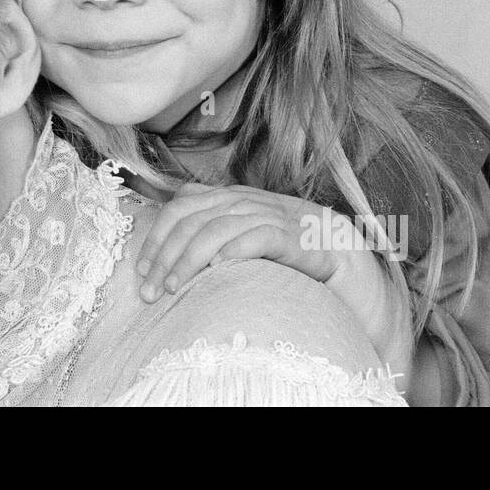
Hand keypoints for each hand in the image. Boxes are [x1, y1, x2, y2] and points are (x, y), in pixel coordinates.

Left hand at [136, 183, 412, 381]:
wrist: (348, 255)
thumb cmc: (289, 251)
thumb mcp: (246, 234)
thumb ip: (213, 229)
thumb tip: (168, 240)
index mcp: (232, 198)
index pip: (180, 207)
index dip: (156, 237)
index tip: (141, 272)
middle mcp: (249, 201)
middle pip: (192, 220)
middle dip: (164, 256)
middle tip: (149, 291)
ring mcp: (273, 215)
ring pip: (217, 228)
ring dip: (188, 259)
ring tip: (174, 288)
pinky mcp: (296, 237)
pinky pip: (259, 237)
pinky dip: (235, 250)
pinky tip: (218, 268)